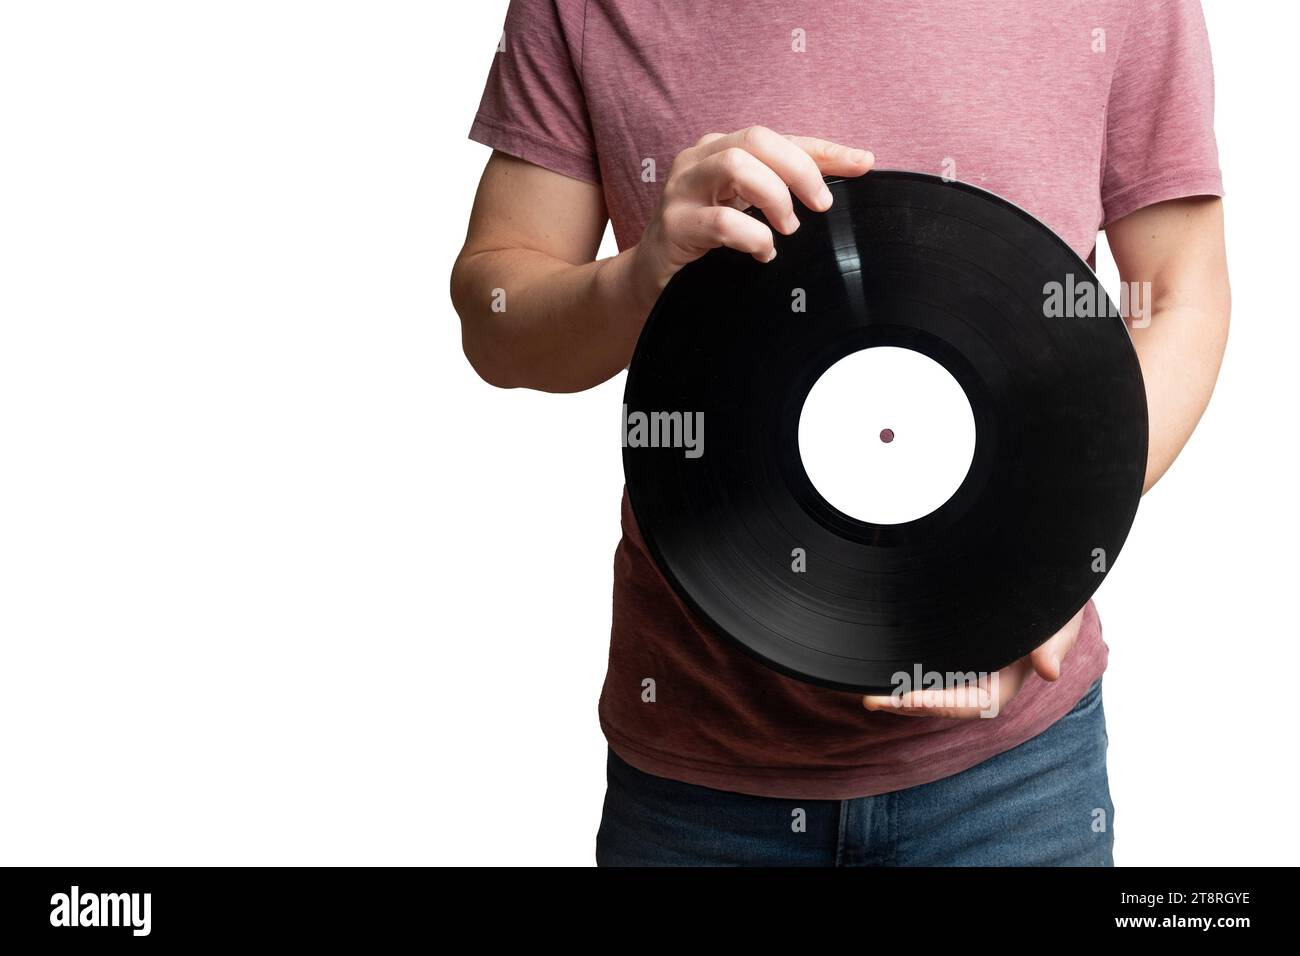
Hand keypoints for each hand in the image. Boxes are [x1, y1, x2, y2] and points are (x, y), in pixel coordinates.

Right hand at [630, 126, 872, 296]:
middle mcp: (698, 160)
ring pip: (735, 166)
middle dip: (799, 169)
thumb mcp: (747, 208)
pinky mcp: (672, 226)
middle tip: (820, 204)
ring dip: (773, 196)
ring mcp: (681, 190)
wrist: (651, 281)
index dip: (824, 149)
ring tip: (787, 229)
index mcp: (719, 149)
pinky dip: (753, 237)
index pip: (780, 138)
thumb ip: (786, 191)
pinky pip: (721, 221)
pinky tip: (762, 253)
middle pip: (756, 139)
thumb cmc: (705, 241)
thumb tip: (854, 170)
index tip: (863, 164)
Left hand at [862, 608, 1085, 718]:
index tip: (910, 698)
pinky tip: (874, 665)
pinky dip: (900, 666)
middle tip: (871, 700)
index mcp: (1006, 682)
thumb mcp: (1061, 618)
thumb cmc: (1052, 599)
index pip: (971, 704)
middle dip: (906, 703)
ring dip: (896, 690)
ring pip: (926, 684)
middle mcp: (980, 678)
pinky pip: (922, 661)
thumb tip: (1050, 671)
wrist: (1040, 575)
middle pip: (939, 700)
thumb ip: (1056, 644)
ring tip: (865, 692)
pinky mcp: (945, 644)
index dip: (941, 704)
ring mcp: (961, 663)